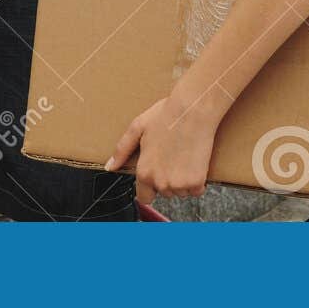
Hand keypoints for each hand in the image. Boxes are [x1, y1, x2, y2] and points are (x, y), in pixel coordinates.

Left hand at [105, 93, 220, 204]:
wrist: (193, 110)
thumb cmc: (167, 115)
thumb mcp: (137, 128)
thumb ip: (122, 150)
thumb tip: (110, 166)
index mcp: (144, 171)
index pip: (144, 197)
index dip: (150, 188)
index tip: (157, 175)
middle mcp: (160, 182)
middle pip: (165, 192)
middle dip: (168, 179)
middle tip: (173, 156)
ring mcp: (179, 184)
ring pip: (181, 191)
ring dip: (183, 180)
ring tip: (184, 156)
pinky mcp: (196, 182)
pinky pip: (197, 189)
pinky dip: (197, 179)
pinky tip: (195, 160)